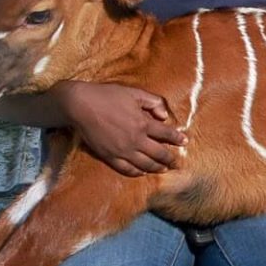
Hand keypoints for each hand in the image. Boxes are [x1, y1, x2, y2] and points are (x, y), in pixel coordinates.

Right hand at [57, 81, 184, 176]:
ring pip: (145, 165)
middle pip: (159, 154)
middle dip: (171, 160)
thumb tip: (164, 115)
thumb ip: (153, 102)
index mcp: (143, 123)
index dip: (178, 139)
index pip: (166, 134)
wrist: (80, 106)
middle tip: (178, 164)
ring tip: (164, 169)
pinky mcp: (109, 156)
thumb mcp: (134, 93)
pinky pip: (127, 169)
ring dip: (157, 168)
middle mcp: (135, 140)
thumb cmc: (107, 96)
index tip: (185, 142)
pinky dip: (137, 172)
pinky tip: (142, 172)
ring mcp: (122, 151)